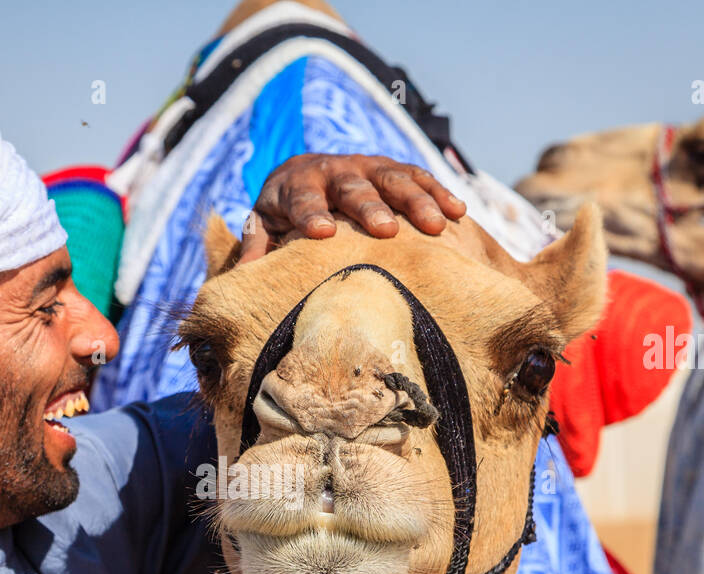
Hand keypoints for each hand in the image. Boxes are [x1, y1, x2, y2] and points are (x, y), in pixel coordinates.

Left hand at [241, 153, 467, 261]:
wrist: (304, 173)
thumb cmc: (284, 212)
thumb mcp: (265, 225)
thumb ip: (257, 246)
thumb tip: (245, 276)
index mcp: (297, 186)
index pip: (302, 199)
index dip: (312, 214)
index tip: (324, 233)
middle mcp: (334, 171)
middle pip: (353, 187)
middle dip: (370, 207)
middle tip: (386, 230)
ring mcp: (367, 166)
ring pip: (393, 179)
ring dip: (416, 200)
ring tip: (436, 226)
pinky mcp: (392, 168)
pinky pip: (419, 176)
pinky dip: (438, 192)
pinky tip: (458, 212)